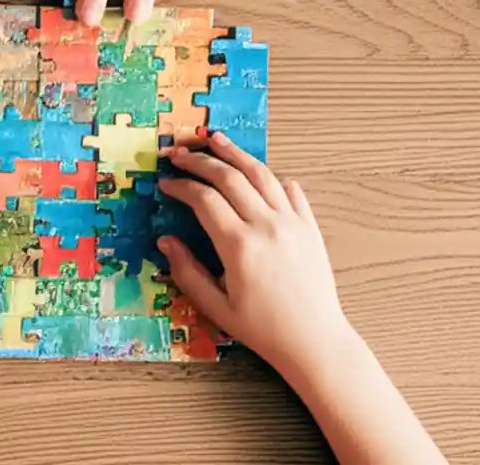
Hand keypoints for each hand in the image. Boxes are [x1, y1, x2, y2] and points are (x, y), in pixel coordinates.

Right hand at [158, 132, 352, 375]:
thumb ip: (187, 271)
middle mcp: (266, 226)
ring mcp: (291, 223)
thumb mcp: (215, 306)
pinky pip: (289, 190)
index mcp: (239, 246)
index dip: (180, 186)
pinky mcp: (309, 227)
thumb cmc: (262, 329)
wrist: (313, 340)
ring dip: (235, 153)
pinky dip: (271, 176)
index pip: (204, 199)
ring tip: (215, 140)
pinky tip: (257, 172)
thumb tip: (165, 242)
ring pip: (260, 173)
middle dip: (199, 160)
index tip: (166, 183)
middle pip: (229, 177)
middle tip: (179, 154)